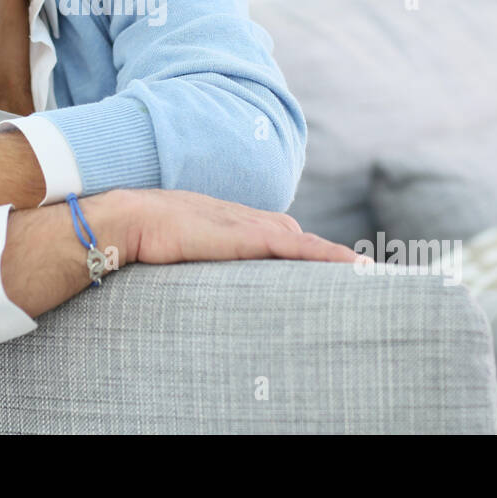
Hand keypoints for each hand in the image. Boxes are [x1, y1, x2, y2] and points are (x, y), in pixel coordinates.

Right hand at [114, 188, 361, 265]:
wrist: (131, 219)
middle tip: (359, 274)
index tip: (329, 266)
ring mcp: (249, 225)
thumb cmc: (146, 237)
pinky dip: (325, 255)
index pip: (279, 234)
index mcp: (230, 221)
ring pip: (303, 241)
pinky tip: (349, 265)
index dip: (304, 250)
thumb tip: (198, 279)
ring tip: (364, 273)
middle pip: (297, 237)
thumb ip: (199, 260)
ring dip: (334, 257)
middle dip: (325, 255)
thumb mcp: (182, 249)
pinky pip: (297, 246)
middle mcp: (246, 219)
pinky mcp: (248, 236)